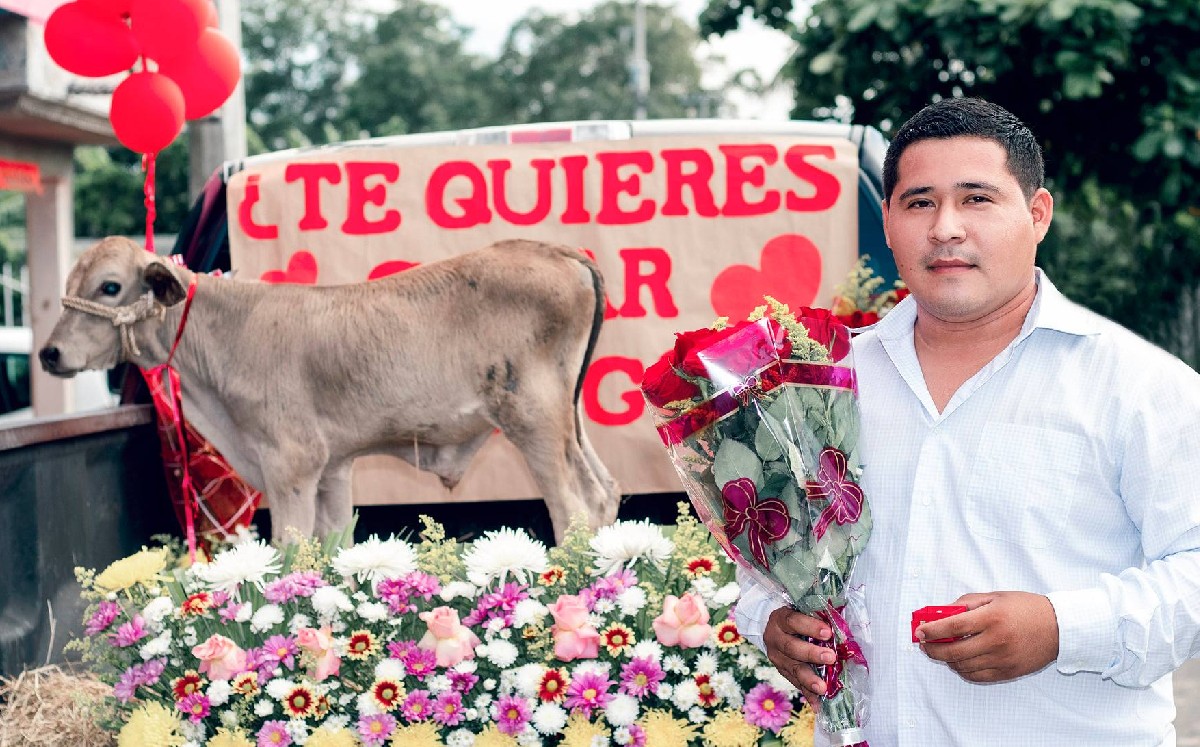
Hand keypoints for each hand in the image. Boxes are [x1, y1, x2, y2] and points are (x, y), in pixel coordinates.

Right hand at [763, 606, 836, 704]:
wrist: (775, 628)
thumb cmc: (797, 617)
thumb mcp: (802, 611)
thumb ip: (818, 616)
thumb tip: (843, 627)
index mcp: (780, 619)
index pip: (793, 621)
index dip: (810, 626)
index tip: (828, 632)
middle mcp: (775, 638)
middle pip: (791, 647)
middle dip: (812, 654)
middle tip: (831, 658)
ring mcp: (777, 657)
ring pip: (792, 668)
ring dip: (809, 679)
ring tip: (823, 688)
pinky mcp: (782, 671)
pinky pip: (795, 683)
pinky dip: (808, 694)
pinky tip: (818, 704)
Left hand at [916, 591, 1058, 682]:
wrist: (1059, 627)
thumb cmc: (1025, 608)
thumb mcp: (995, 597)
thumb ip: (966, 603)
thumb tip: (940, 613)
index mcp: (991, 618)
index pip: (952, 627)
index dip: (931, 631)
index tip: (919, 632)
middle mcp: (996, 641)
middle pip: (954, 652)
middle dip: (933, 650)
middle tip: (924, 645)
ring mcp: (1003, 660)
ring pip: (963, 667)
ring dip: (947, 660)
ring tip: (943, 651)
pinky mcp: (1009, 672)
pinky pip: (978, 676)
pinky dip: (963, 670)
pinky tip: (960, 662)